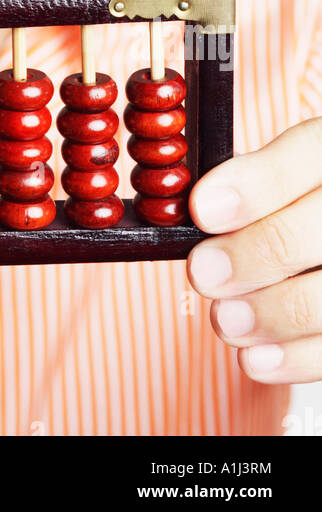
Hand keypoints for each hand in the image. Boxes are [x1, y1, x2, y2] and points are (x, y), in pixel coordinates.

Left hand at [188, 117, 321, 383]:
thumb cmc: (299, 203)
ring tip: (225, 320)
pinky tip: (255, 358)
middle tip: (203, 273)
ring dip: (272, 314)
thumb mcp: (285, 172)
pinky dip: (296, 357)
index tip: (203, 209)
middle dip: (254, 256)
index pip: (308, 154)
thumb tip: (200, 213)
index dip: (255, 187)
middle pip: (317, 230)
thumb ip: (254, 185)